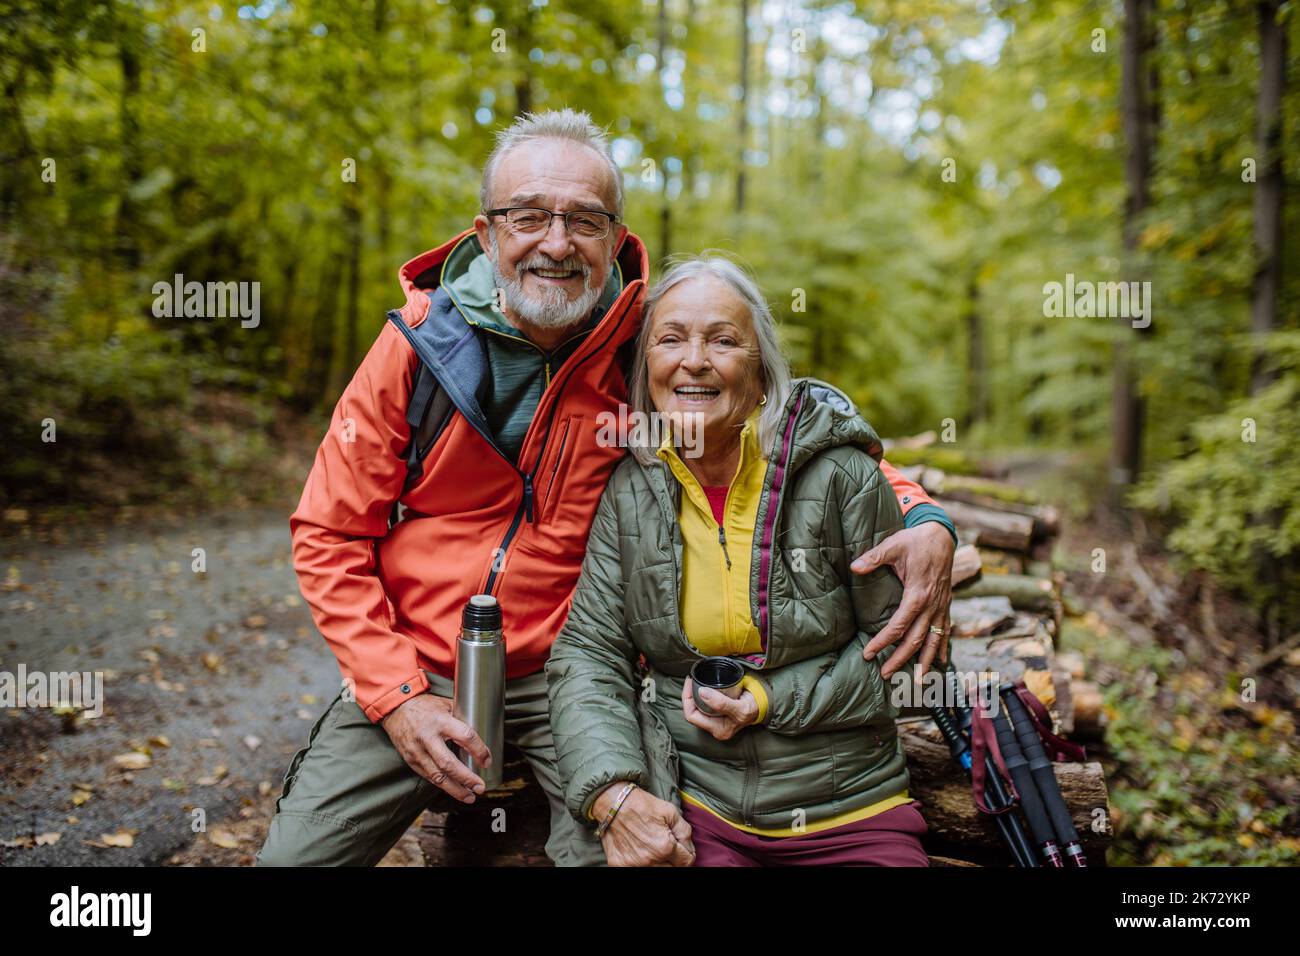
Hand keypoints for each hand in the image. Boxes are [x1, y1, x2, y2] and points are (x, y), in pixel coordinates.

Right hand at [381, 693, 490, 802]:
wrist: (396, 709)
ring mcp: (417, 751)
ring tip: (470, 796)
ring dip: (455, 789)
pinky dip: (443, 785)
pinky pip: (429, 777)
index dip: (479, 751)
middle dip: (467, 778)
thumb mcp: (446, 706)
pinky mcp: (411, 760)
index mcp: (440, 721)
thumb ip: (461, 720)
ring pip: (437, 776)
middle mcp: (427, 738)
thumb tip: (482, 733)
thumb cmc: (424, 707)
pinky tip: (455, 790)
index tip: (487, 760)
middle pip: (449, 764)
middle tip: (480, 787)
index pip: (465, 737)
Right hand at [594, 783, 694, 866]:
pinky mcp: (620, 865)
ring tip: (653, 848)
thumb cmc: (642, 805)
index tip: (683, 849)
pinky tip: (640, 850)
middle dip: (674, 860)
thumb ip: (685, 832)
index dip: (688, 855)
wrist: (614, 803)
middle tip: (668, 848)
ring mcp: (634, 865)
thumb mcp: (670, 811)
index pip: (687, 862)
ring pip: (657, 872)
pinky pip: (637, 871)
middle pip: (672, 870)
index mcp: (665, 847)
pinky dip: (641, 863)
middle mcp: (649, 860)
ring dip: (659, 862)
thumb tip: (690, 849)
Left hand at [682, 679, 758, 740]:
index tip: (690, 682)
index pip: (692, 715)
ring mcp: (716, 718)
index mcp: (717, 730)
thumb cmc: (754, 709)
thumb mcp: (740, 708)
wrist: (764, 704)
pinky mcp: (718, 710)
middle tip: (691, 679)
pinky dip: (699, 692)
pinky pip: (702, 701)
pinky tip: (700, 684)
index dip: (687, 698)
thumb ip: (722, 703)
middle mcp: (714, 726)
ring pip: (696, 706)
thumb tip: (701, 693)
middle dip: (688, 695)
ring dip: (693, 693)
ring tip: (694, 681)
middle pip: (692, 710)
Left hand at [850, 522, 954, 681]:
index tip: (868, 653)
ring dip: (925, 662)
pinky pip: (945, 630)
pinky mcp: (946, 604)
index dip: (883, 642)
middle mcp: (932, 605)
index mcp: (917, 594)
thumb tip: (855, 566)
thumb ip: (874, 558)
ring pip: (933, 640)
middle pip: (916, 640)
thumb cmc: (915, 541)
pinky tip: (940, 662)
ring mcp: (941, 606)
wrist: (941, 535)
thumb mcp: (893, 545)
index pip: (898, 626)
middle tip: (886, 674)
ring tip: (918, 682)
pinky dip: (942, 647)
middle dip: (901, 659)